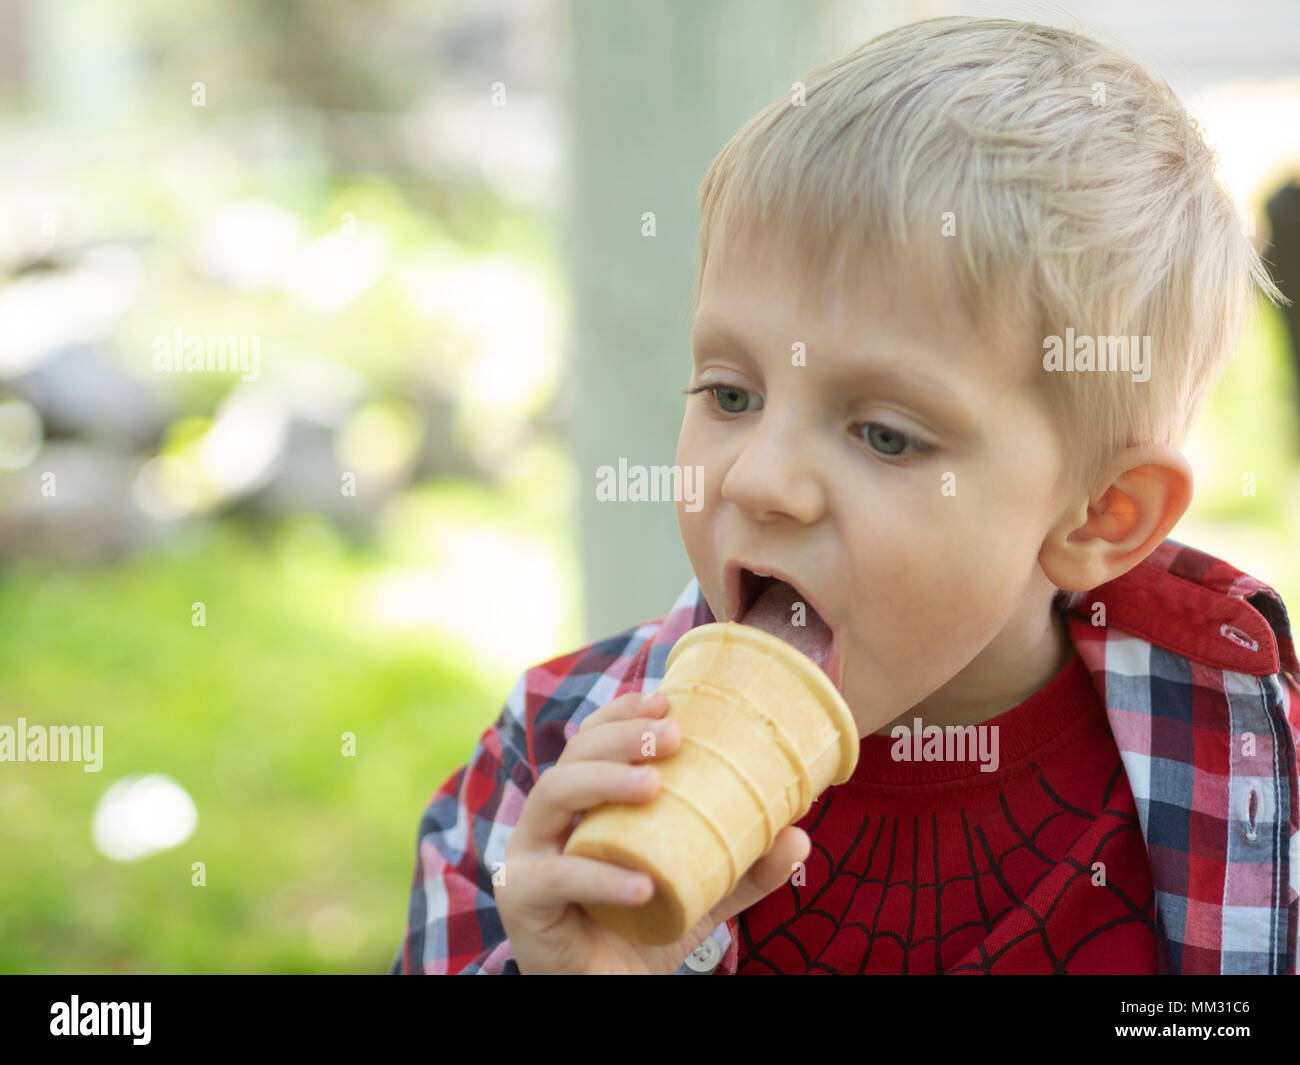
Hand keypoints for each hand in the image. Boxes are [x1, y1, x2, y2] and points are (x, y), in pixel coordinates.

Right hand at [495, 689, 810, 973]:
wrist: (606, 996)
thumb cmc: (642, 932)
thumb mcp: (702, 893)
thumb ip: (744, 867)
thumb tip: (800, 834)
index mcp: (583, 808)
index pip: (592, 741)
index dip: (622, 713)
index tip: (667, 699)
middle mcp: (549, 823)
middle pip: (573, 756)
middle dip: (620, 735)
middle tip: (673, 736)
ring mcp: (528, 857)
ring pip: (552, 795)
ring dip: (603, 780)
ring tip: (654, 783)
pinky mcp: (522, 900)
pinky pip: (556, 878)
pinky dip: (600, 877)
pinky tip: (642, 883)